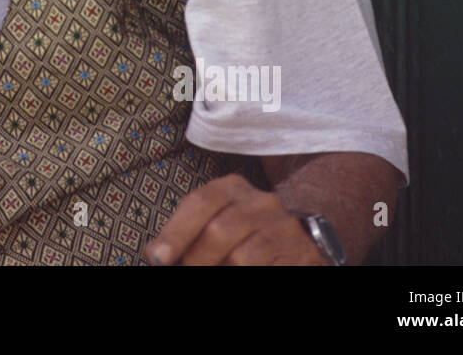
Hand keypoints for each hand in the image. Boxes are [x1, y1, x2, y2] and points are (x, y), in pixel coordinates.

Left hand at [144, 172, 326, 264]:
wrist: (306, 237)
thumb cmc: (246, 232)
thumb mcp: (218, 218)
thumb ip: (189, 232)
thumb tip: (156, 256)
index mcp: (233, 188)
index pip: (201, 202)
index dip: (175, 232)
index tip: (157, 258)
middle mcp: (261, 202)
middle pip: (219, 231)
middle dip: (195, 260)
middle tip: (184, 271)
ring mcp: (284, 228)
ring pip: (243, 256)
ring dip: (221, 270)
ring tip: (217, 270)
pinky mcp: (303, 255)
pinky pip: (268, 268)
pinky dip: (248, 274)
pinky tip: (237, 272)